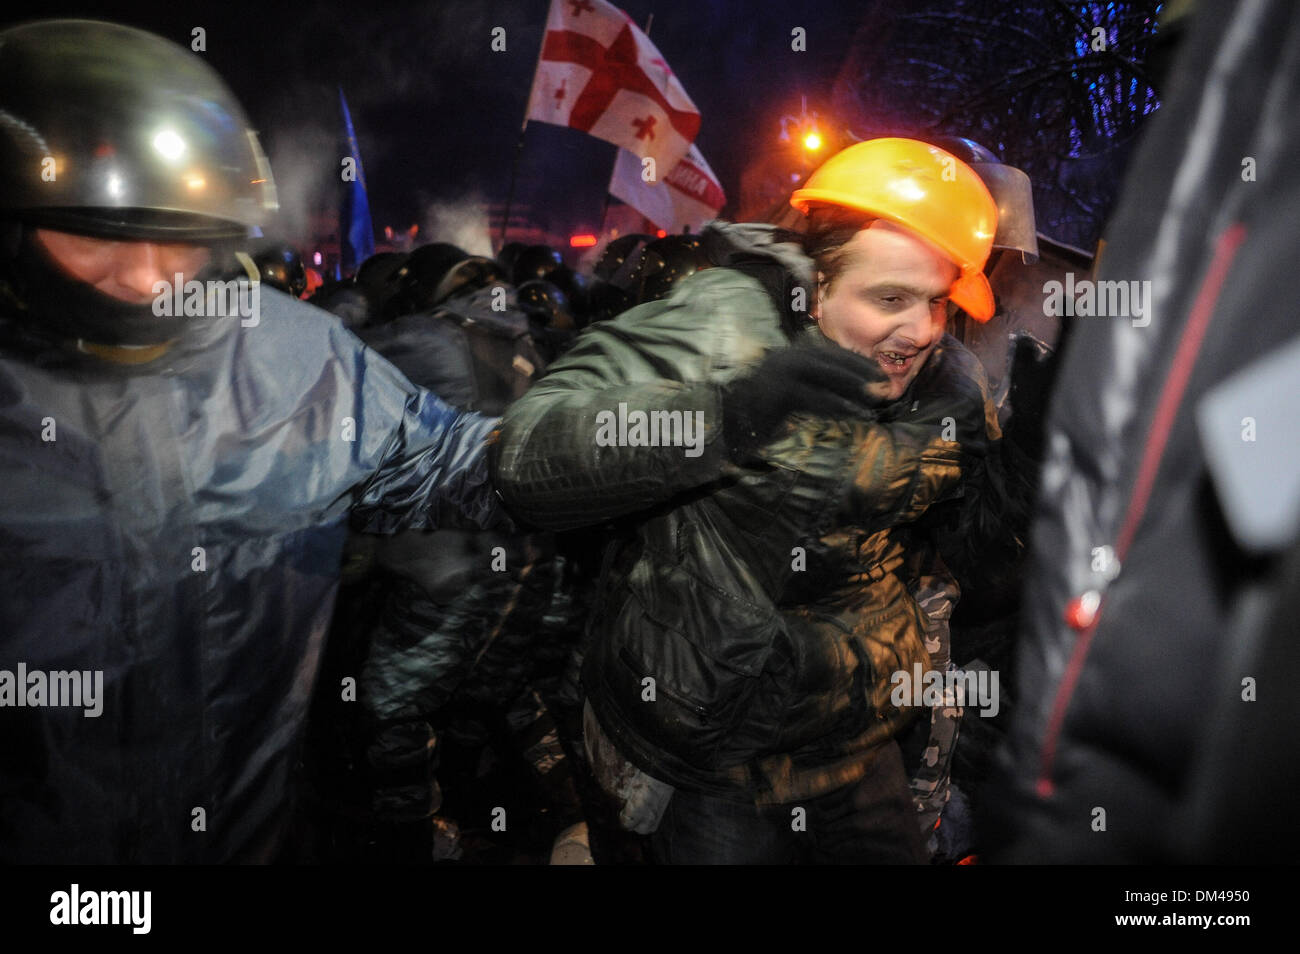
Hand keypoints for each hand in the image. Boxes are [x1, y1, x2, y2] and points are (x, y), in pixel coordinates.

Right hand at [720, 338, 890, 459]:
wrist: (723, 426)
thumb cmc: (757, 415)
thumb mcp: (791, 396)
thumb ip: (815, 388)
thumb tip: (852, 391)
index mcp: (789, 355)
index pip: (830, 354)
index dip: (858, 363)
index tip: (881, 374)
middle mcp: (784, 358)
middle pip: (831, 360)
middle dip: (861, 372)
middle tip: (887, 386)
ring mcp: (778, 372)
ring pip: (825, 375)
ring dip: (854, 388)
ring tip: (876, 401)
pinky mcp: (776, 391)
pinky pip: (814, 397)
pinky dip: (837, 405)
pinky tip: (855, 414)